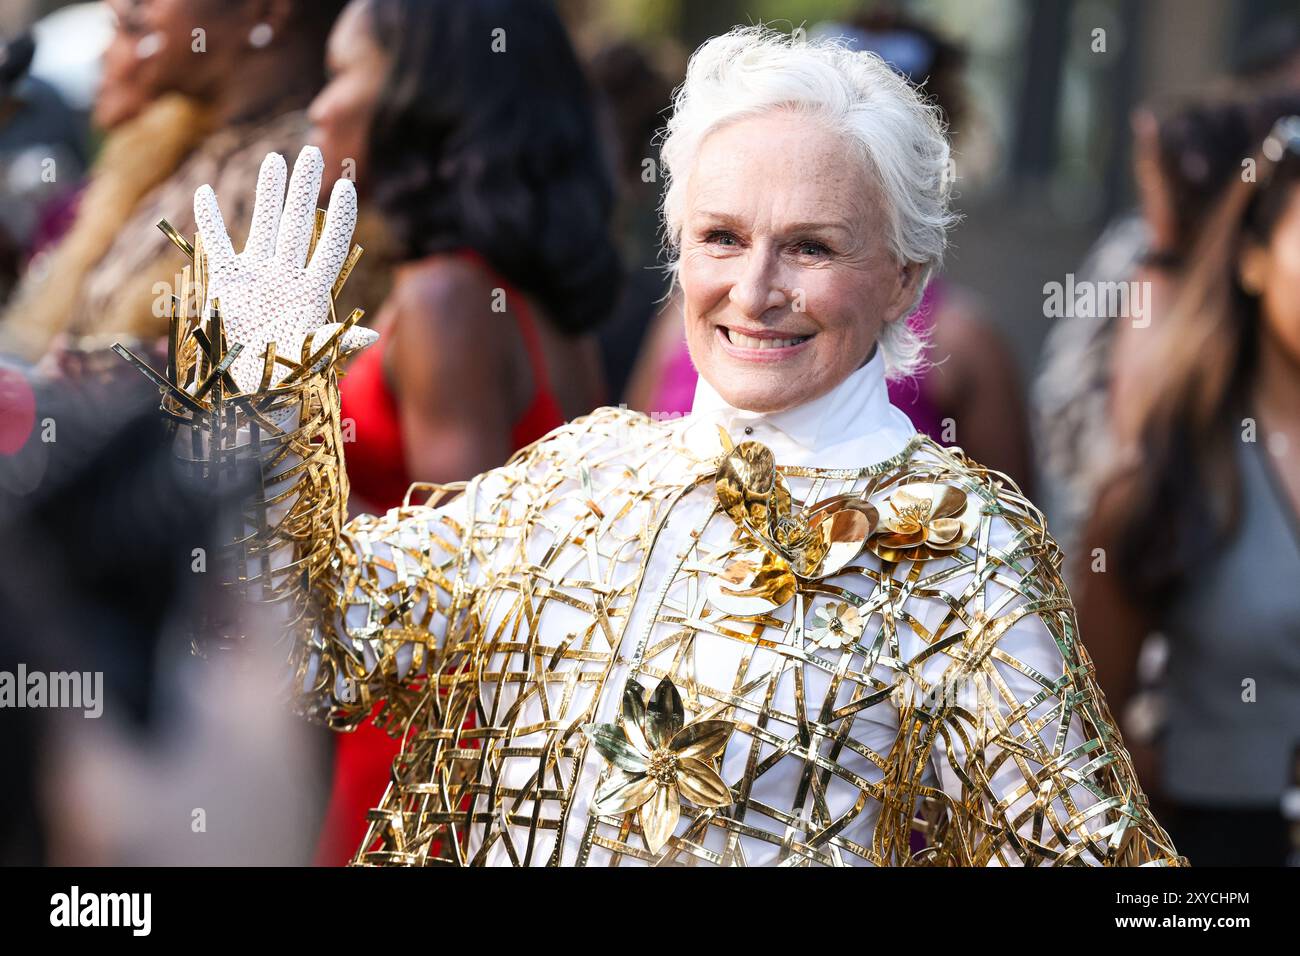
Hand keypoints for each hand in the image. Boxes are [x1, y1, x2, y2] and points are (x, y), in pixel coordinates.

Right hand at [193, 145, 376, 394]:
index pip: (330, 244)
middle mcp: (287, 274)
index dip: (340, 217)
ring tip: (274, 159)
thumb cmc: (291, 372)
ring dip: (268, 192)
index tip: (348, 185)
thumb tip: (373, 337)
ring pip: (264, 223)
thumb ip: (338, 340)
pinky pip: (218, 245)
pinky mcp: (227, 283)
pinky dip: (210, 221)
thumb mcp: (316, 354)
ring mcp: (258, 274)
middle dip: (304, 187)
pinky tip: (205, 191)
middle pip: (298, 223)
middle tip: (313, 150)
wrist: (254, 386)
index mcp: (312, 289)